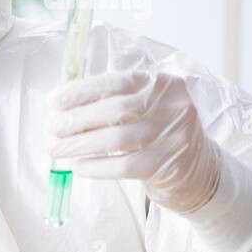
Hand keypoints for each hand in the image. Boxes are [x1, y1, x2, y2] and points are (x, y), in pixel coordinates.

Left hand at [46, 69, 221, 213]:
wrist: (200, 170)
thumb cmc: (159, 133)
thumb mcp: (146, 108)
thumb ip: (113, 100)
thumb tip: (62, 107)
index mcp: (162, 84)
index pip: (116, 82)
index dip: (81, 91)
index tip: (53, 100)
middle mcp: (172, 106)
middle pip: (114, 110)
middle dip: (75, 120)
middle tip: (51, 127)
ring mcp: (174, 136)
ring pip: (116, 139)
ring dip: (79, 145)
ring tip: (55, 148)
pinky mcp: (170, 165)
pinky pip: (123, 166)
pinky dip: (96, 167)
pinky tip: (78, 167)